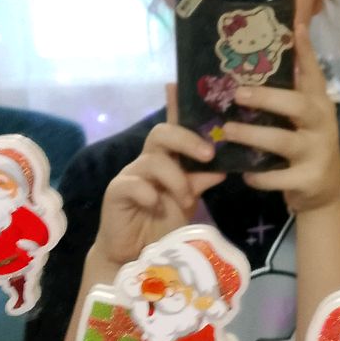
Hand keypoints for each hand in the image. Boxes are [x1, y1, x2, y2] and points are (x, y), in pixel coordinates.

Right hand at [94, 87, 225, 265]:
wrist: (134, 256)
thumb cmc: (161, 225)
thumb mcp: (187, 202)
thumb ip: (200, 182)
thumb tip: (223, 167)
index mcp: (168, 159)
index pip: (174, 126)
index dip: (176, 104)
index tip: (179, 84)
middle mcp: (149, 161)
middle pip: (162, 133)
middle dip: (188, 140)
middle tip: (208, 155)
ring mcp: (132, 174)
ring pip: (154, 160)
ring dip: (176, 179)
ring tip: (186, 201)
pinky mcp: (116, 192)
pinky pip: (133, 183)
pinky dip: (149, 193)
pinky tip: (156, 205)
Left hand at [222, 24, 339, 213]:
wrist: (325, 192)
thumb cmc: (307, 147)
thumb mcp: (304, 120)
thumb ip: (290, 94)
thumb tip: (263, 61)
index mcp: (318, 105)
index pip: (313, 74)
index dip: (305, 51)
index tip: (294, 27)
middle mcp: (321, 125)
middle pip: (297, 105)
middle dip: (267, 98)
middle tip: (237, 94)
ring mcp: (317, 152)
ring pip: (282, 141)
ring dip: (252, 135)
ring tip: (227, 131)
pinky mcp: (308, 179)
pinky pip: (277, 177)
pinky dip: (258, 176)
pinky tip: (243, 173)